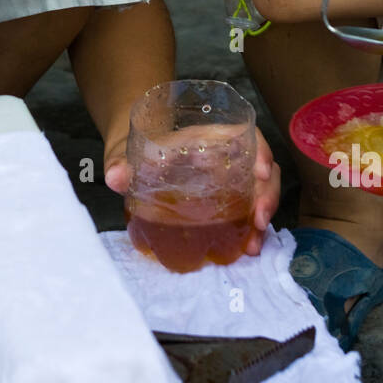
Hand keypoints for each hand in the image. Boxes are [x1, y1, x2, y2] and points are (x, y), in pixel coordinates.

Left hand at [104, 125, 280, 257]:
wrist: (137, 161)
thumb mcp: (129, 151)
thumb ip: (121, 161)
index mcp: (210, 137)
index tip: (262, 171)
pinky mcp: (227, 201)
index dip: (261, 151)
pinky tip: (247, 247)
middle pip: (262, 170)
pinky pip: (248, 211)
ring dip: (262, 217)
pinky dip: (251, 229)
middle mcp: (227, 157)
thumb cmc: (139, 150)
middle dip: (267, 194)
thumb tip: (115, 177)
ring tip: (254, 243)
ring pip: (260, 193)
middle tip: (259, 219)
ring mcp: (230, 181)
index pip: (246, 136)